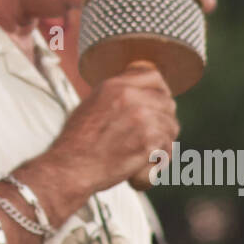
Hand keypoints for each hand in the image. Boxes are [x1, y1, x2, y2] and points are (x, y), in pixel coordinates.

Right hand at [50, 62, 178, 194]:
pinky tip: (146, 162)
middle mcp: (130, 97)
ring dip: (163, 140)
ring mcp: (142, 119)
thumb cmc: (77, 141)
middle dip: (164, 118)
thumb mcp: (92, 104)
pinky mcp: (149, 142)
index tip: (159, 100)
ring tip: (148, 150)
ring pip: (171, 126)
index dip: (160, 89)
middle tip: (154, 132)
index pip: (152, 76)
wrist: (72, 167)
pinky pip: (168, 147)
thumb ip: (117, 94)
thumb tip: (138, 93)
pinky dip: (160, 158)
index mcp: (115, 86)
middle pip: (167, 101)